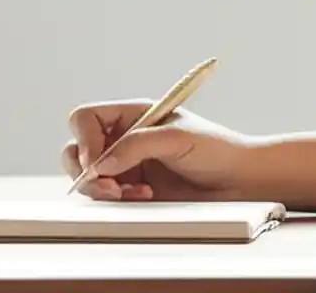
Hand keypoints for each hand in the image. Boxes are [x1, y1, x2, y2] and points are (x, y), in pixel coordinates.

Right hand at [63, 100, 253, 201]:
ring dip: (101, 188)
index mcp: (132, 114)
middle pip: (76, 149)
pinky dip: (116, 200)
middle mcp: (124, 138)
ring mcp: (126, 165)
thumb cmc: (216, 149)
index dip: (84, 139)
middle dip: (85, 170)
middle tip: (109, 187)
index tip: (98, 162)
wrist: (238, 180)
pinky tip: (144, 197)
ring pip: (87, 176)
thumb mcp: (177, 138)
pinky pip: (106, 196)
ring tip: (133, 194)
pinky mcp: (133, 190)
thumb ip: (136, 146)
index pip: (86, 118)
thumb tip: (101, 164)